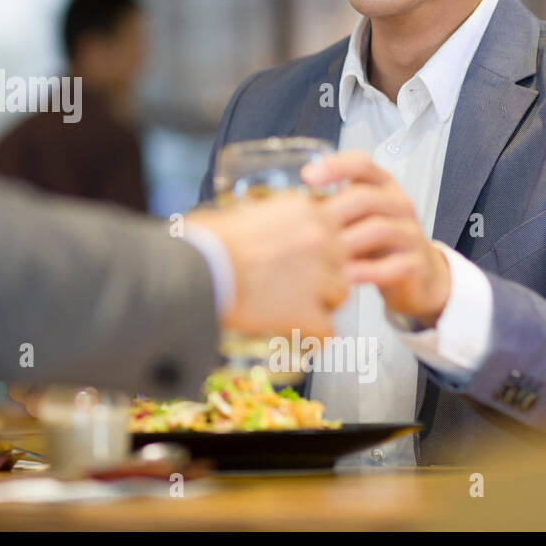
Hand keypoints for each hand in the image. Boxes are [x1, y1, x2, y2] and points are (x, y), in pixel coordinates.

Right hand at [188, 191, 348, 338]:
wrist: (195, 269)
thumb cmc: (205, 242)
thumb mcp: (241, 211)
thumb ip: (265, 215)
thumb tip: (256, 221)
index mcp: (303, 208)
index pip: (343, 219)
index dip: (330, 239)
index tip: (318, 251)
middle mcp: (318, 237)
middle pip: (350, 256)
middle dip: (332, 270)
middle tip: (310, 283)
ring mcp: (316, 275)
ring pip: (343, 293)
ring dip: (325, 303)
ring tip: (301, 309)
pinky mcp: (305, 311)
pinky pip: (328, 331)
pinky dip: (314, 337)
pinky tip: (299, 335)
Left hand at [301, 151, 450, 326]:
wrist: (416, 275)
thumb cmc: (372, 241)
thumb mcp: (350, 218)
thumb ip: (322, 205)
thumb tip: (265, 200)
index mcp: (380, 184)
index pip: (362, 163)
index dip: (335, 166)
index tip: (306, 176)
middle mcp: (399, 203)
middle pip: (368, 196)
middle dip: (334, 209)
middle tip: (304, 223)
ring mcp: (411, 232)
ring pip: (381, 229)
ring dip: (347, 242)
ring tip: (318, 254)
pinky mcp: (417, 262)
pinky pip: (394, 265)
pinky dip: (368, 272)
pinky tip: (344, 277)